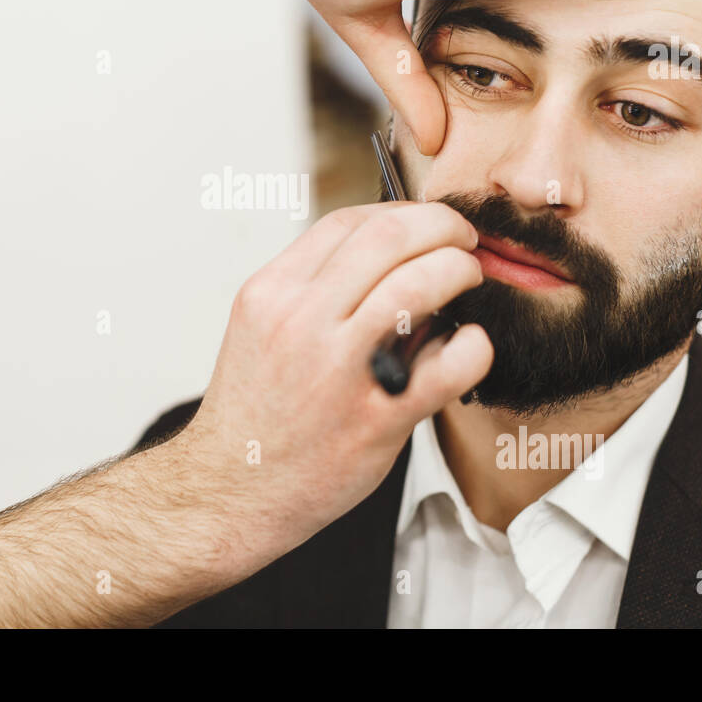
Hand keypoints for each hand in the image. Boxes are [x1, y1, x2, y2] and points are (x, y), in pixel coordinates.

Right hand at [173, 201, 492, 549]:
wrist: (230, 488)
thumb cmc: (255, 411)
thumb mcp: (263, 328)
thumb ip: (318, 290)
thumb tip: (392, 257)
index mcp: (272, 292)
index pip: (349, 221)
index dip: (402, 213)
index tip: (426, 226)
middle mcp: (300, 320)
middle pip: (388, 236)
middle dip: (442, 227)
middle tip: (464, 242)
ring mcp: (336, 369)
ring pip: (417, 284)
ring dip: (459, 271)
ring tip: (470, 282)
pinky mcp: (373, 419)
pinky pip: (444, 367)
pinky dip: (472, 347)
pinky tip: (471, 346)